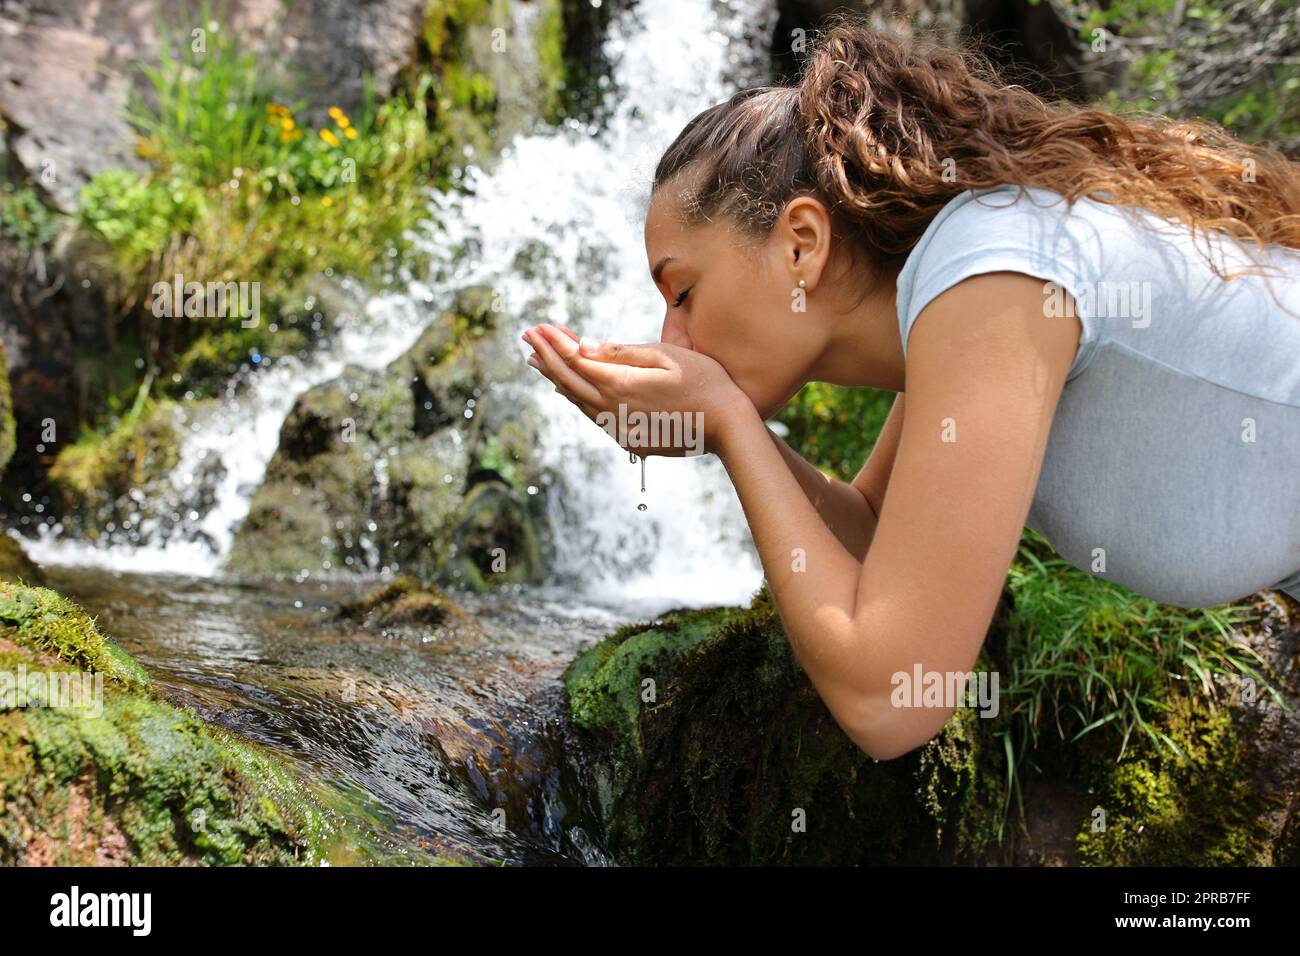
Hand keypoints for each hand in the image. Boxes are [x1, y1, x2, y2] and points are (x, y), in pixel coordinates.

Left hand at [522, 323, 747, 456]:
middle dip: (547, 357)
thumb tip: (584, 347)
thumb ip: (622, 353)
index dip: (554, 342)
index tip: (538, 327)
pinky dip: (576, 398)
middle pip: (569, 381)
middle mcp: (613, 410)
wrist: (727, 426)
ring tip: (538, 361)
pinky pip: (593, 416)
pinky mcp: (629, 439)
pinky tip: (568, 389)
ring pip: (578, 400)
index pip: (575, 360)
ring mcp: (620, 428)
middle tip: (527, 338)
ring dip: (557, 378)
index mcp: (621, 385)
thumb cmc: (704, 381)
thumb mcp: (666, 355)